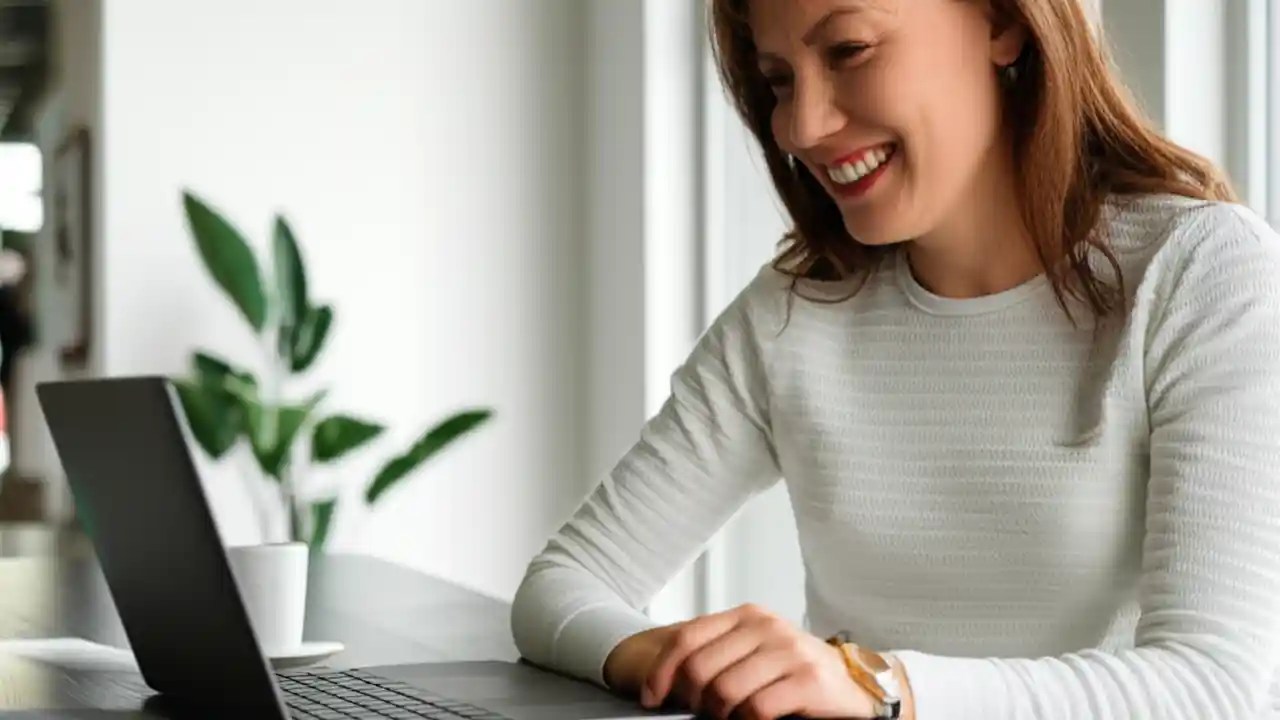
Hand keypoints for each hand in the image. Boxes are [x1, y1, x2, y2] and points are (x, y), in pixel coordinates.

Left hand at [638, 603, 879, 719]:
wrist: (853, 686)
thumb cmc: (793, 672)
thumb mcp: (752, 652)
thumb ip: (716, 656)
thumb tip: (667, 682)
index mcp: (746, 615)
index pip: (686, 638)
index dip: (661, 672)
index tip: (652, 698)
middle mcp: (766, 627)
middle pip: (700, 668)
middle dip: (692, 700)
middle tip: (701, 714)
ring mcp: (789, 651)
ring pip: (725, 691)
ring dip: (720, 716)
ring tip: (730, 719)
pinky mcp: (808, 680)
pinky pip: (756, 708)